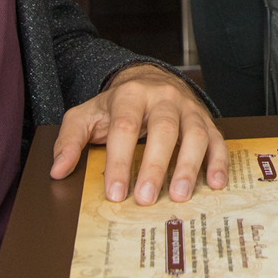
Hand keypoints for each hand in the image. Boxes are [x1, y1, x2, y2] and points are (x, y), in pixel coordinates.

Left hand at [50, 64, 228, 204]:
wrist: (150, 79)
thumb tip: (58, 170)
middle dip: (155, 166)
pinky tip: (215, 184)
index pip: (125, 128)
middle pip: (163, 130)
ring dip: (189, 166)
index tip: (115, 193)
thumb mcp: (87, 115)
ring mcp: (188, 108)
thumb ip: (71, 139)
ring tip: (179, 195)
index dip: (120, 161)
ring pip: (195, 134)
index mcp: (130, 95)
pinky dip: (219, 162)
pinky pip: (217, 139)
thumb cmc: (118, 105)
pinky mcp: (206, 120)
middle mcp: (163, 98)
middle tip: (147, 198)